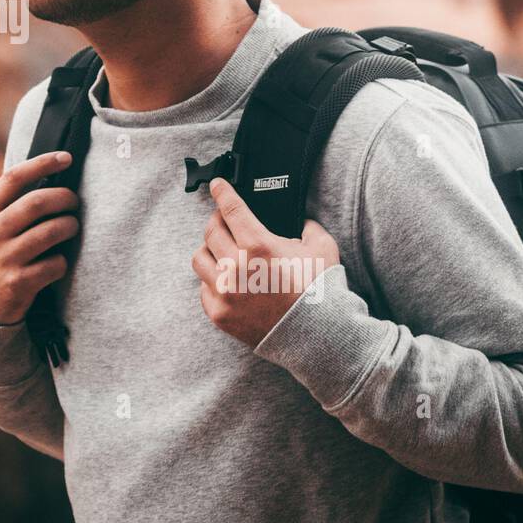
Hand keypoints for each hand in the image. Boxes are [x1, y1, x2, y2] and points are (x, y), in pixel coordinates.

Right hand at [0, 151, 79, 326]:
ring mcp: (4, 259)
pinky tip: (57, 262)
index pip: (14, 177)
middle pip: (36, 202)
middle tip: (74, 202)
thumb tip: (50, 173)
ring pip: (50, 232)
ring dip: (69, 226)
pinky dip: (62, 261)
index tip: (66, 158)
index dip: (43, 163)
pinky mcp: (18, 283)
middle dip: (64, 198)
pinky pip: (54, 264)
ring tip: (71, 227)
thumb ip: (10, 202)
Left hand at [190, 177, 340, 348]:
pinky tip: (228, 281)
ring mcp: (224, 292)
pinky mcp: (219, 313)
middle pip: (211, 231)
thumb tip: (298, 221)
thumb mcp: (322, 247)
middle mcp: (235, 267)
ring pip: (200, 258)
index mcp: (258, 245)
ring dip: (210, 251)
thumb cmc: (321, 292)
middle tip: (225, 221)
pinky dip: (213, 281)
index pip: (230, 208)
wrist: (318, 337)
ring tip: (223, 252)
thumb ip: (307, 227)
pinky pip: (204, 288)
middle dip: (217, 221)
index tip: (216, 185)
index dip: (221, 192)